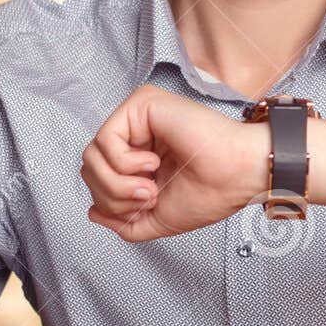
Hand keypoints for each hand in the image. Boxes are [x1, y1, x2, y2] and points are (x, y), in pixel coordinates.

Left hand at [82, 85, 265, 242]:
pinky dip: (124, 163)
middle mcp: (137, 135)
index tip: (146, 205)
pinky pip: (104, 140)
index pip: (98, 178)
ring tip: (149, 184)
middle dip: (112, 196)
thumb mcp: (156, 220)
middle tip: (148, 196)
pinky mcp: (141, 105)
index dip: (111, 202)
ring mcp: (138, 118)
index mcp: (142, 157)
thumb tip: (92, 212)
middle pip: (90, 168)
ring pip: (92, 156)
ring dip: (117, 183)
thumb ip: (122, 221)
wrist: (234, 178)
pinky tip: (153, 162)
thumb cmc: (210, 193)